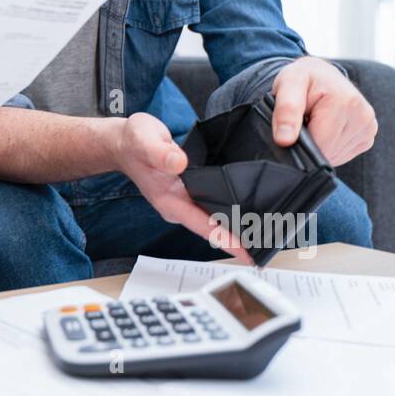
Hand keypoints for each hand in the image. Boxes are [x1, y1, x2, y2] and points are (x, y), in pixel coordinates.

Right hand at [111, 113, 252, 263]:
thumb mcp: (145, 141)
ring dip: (238, 226)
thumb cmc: (134, 142)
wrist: (124, 142)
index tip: (249, 254)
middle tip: (270, 243)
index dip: (228, 241)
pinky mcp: (189, 193)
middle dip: (240, 238)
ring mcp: (184, 202)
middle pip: (214, 229)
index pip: (204, 227)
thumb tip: (179, 163)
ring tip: (267, 231)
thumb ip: (161, 153)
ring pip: (216, 220)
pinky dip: (232, 210)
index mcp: (170, 202)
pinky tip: (250, 210)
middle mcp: (179, 207)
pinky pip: (214, 207)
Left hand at [270, 57, 377, 166]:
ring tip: (314, 122)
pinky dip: (329, 147)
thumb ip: (285, 110)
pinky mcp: (368, 136)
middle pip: (328, 152)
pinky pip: (341, 154)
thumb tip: (284, 140)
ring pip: (334, 156)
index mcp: (346, 101)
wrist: (322, 74)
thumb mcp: (288, 85)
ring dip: (319, 145)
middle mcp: (363, 115)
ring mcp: (368, 127)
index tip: (293, 125)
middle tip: (304, 120)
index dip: (299, 141)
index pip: (319, 144)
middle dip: (309, 142)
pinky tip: (324, 129)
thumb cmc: (303, 79)